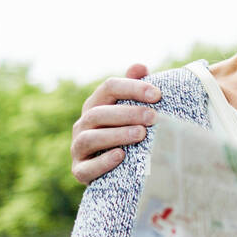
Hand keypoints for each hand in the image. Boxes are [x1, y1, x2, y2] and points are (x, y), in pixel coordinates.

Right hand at [71, 64, 159, 184]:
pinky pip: (86, 168)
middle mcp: (83, 124)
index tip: (158, 95)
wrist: (117, 169)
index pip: (110, 87)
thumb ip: (135, 88)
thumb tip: (140, 66)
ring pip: (90, 138)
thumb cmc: (128, 131)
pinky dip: (103, 162)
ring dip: (116, 135)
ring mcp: (78, 148)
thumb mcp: (133, 109)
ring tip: (141, 134)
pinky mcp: (79, 171)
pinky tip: (121, 156)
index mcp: (96, 104)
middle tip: (153, 117)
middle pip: (99, 113)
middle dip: (127, 113)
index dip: (133, 88)